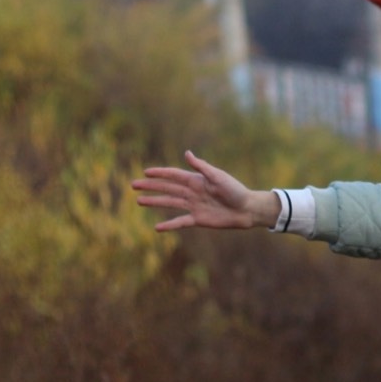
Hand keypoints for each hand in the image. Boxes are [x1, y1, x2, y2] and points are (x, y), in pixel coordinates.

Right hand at [132, 151, 275, 231]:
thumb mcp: (218, 177)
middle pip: (167, 188)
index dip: (160, 173)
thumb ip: (201, 167)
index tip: (145, 172)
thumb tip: (186, 153)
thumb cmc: (235, 190)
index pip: (174, 175)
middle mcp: (192, 192)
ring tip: (139, 201)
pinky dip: (169, 225)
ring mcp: (194, 206)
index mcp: (197, 180)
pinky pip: (180, 222)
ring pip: (170, 202)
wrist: (246, 209)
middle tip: (133, 185)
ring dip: (155, 202)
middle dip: (151, 186)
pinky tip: (157, 228)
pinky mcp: (198, 219)